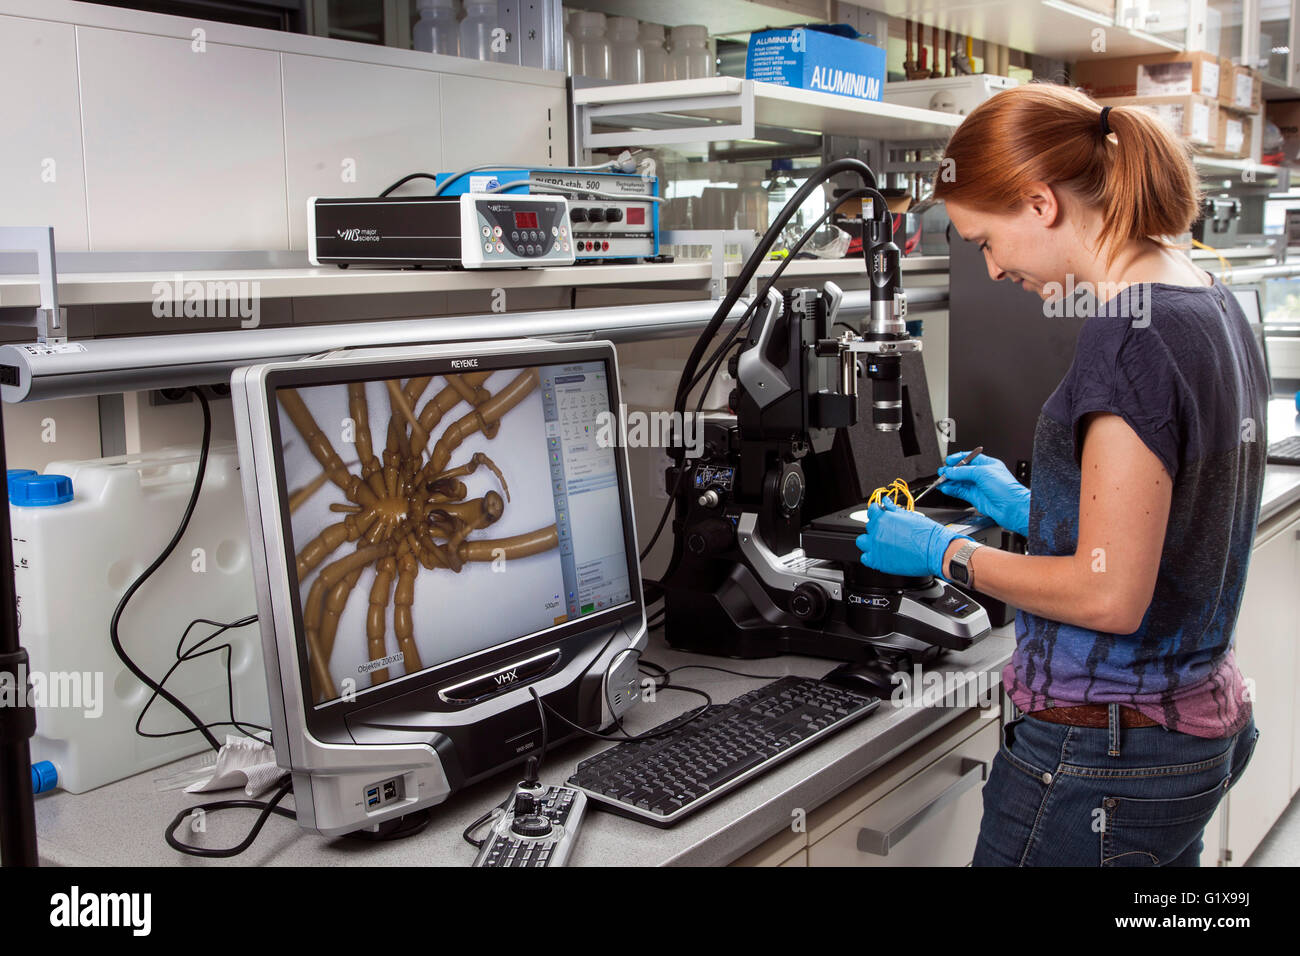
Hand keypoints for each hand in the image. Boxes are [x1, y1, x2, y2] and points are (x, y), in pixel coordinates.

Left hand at [856, 498, 970, 578]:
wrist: (935, 551)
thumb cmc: (927, 534)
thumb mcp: (910, 515)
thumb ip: (894, 509)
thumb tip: (886, 502)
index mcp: (884, 518)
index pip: (871, 511)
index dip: (877, 513)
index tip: (881, 515)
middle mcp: (877, 532)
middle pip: (869, 527)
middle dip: (877, 527)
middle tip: (890, 532)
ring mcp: (876, 547)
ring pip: (862, 542)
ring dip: (869, 541)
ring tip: (882, 543)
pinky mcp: (879, 562)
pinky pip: (865, 558)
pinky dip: (870, 556)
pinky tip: (881, 555)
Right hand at [937, 451, 1030, 537]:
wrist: (1012, 508)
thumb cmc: (1006, 489)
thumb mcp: (982, 473)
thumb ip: (964, 471)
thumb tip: (951, 471)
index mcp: (988, 464)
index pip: (970, 458)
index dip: (958, 458)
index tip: (948, 461)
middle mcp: (983, 475)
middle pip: (963, 470)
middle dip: (951, 471)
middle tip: (942, 472)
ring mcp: (979, 487)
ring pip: (960, 482)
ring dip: (950, 481)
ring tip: (940, 481)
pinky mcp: (976, 498)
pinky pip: (961, 492)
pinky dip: (952, 490)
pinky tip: (946, 488)